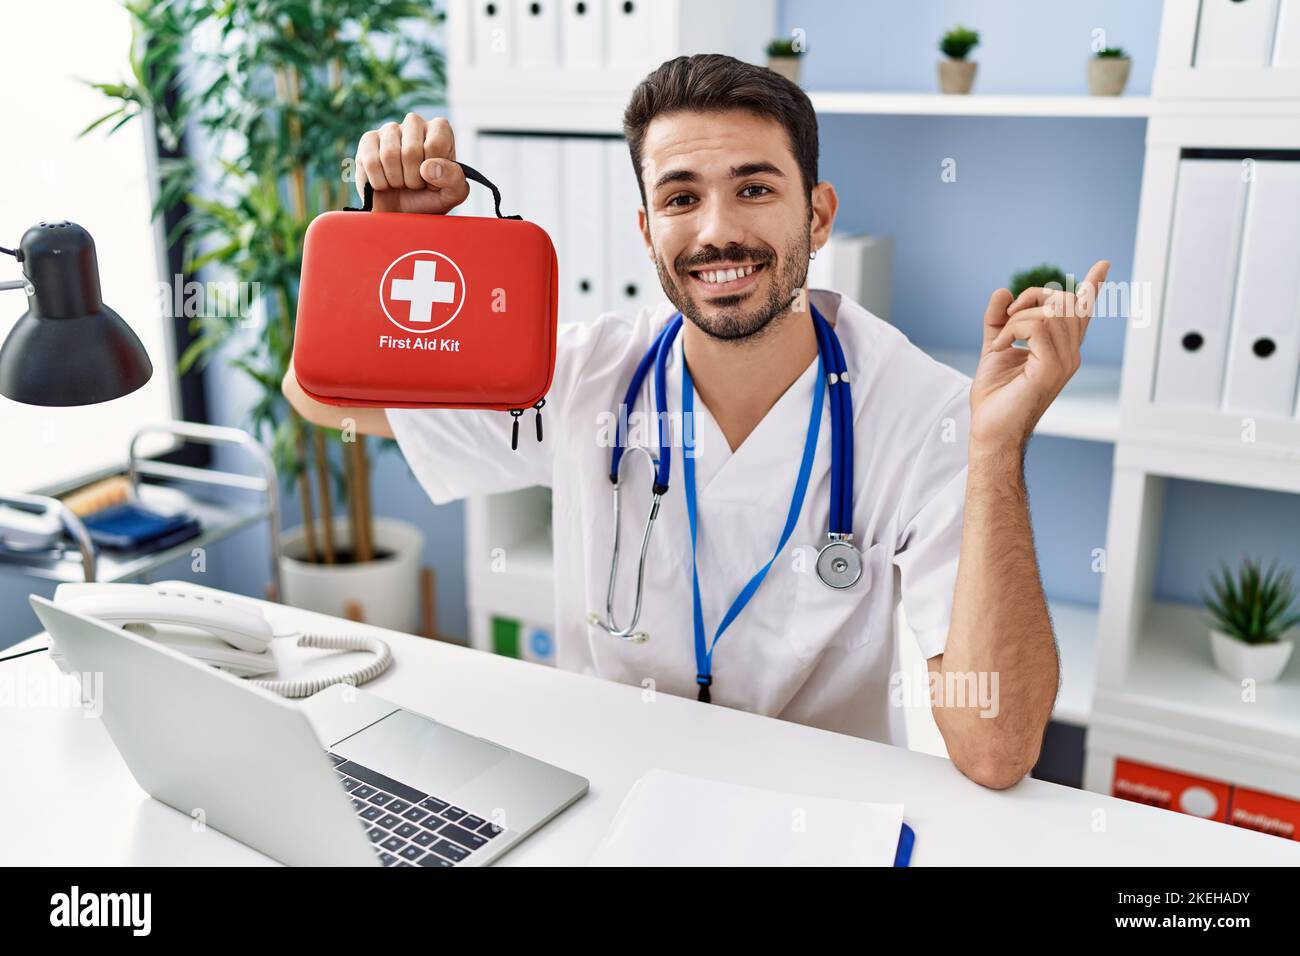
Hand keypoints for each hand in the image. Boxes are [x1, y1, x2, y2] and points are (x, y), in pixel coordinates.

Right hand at [355, 114, 469, 213]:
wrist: (403, 211)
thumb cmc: (429, 197)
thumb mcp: (453, 193)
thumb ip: (453, 178)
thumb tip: (429, 167)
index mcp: (440, 130)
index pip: (436, 144)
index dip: (434, 172)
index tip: (434, 180)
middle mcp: (415, 123)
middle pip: (411, 151)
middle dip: (414, 178)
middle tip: (415, 184)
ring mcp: (390, 129)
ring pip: (389, 155)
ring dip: (396, 180)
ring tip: (401, 183)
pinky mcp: (368, 140)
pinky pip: (371, 161)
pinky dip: (379, 181)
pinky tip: (385, 183)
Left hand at [969, 259, 1109, 453]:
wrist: (990, 430)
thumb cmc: (995, 397)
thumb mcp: (995, 347)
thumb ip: (998, 320)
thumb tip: (1003, 291)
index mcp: (1060, 349)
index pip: (1082, 314)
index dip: (1092, 288)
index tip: (1103, 265)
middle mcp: (1070, 353)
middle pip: (1064, 301)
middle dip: (1031, 296)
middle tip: (1005, 319)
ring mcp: (1065, 361)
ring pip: (1051, 310)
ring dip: (1016, 318)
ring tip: (1001, 342)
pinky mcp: (1051, 368)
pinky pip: (1037, 325)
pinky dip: (1012, 329)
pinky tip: (1000, 348)